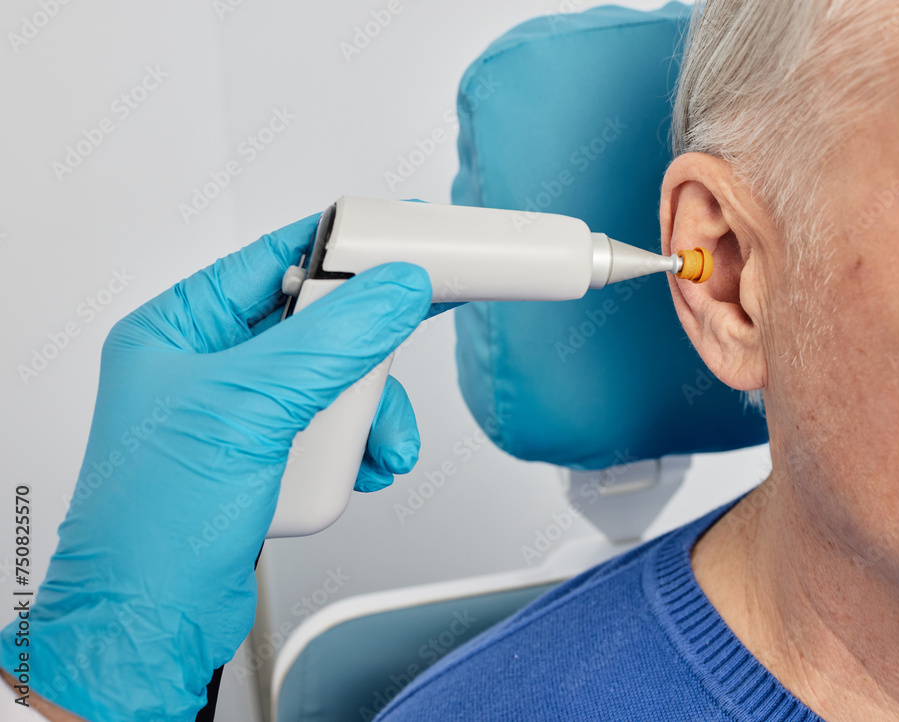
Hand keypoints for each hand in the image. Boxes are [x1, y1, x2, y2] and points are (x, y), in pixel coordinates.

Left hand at [0, 214, 431, 720]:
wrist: (154, 624)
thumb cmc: (152, 527)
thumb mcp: (248, 409)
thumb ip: (332, 341)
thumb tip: (393, 289)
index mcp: (180, 328)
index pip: (274, 260)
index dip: (343, 247)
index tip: (401, 237)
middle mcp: (211, 365)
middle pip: (322, 324)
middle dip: (367, 358)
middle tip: (391, 366)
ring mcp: (244, 413)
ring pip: (340, 381)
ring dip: (371, 414)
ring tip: (378, 445)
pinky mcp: (272, 456)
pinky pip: (338, 428)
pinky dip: (362, 446)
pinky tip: (365, 468)